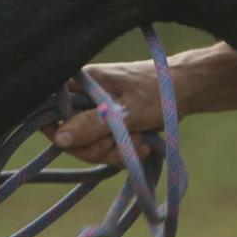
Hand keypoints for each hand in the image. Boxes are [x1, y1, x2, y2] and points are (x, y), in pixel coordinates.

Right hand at [48, 60, 165, 165]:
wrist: (187, 91)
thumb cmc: (158, 92)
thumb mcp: (125, 111)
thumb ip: (91, 124)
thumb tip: (58, 138)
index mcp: (79, 83)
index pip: (49, 111)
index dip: (60, 131)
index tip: (84, 142)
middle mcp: (83, 97)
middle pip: (69, 137)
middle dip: (97, 147)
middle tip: (123, 141)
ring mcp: (96, 113)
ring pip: (88, 148)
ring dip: (115, 151)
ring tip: (140, 140)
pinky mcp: (109, 126)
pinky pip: (105, 149)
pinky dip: (123, 152)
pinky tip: (142, 145)